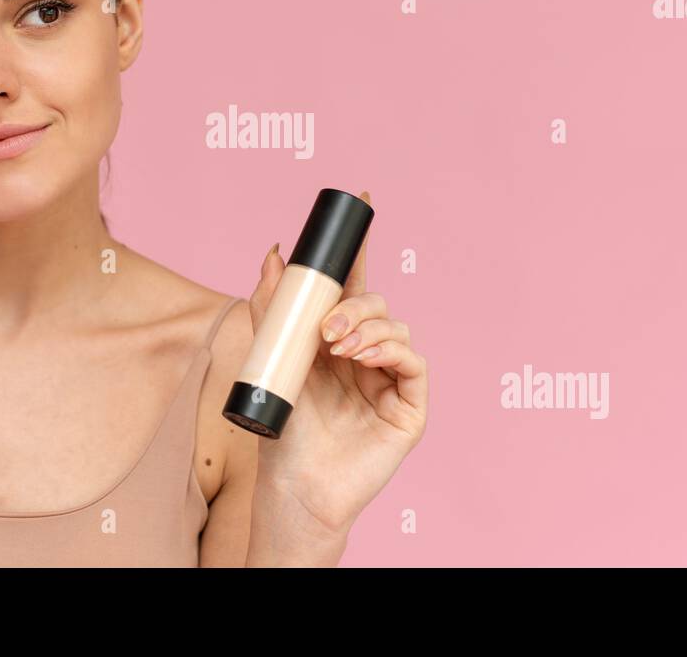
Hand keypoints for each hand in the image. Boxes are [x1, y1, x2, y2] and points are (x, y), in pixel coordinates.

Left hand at [246, 190, 427, 539]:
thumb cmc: (284, 431)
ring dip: (368, 328)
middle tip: (326, 329)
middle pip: (375, 302)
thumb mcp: (272, 360)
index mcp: (334, 339)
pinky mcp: (410, 405)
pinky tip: (367, 358)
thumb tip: (274, 253)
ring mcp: (390, 379)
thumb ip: (273, 308)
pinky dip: (392, 350)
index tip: (362, 200)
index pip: (351, 283)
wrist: (294, 486)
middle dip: (353, 303)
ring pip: (395, 327)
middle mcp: (365, 354)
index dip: (357, 245)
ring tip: (339, 350)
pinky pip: (414, 361)